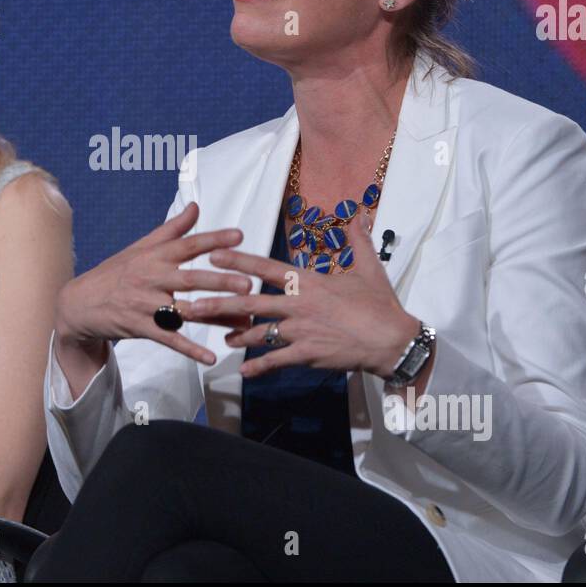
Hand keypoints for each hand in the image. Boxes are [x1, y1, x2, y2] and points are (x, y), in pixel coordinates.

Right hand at [55, 201, 253, 365]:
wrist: (79, 304)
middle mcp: (151, 278)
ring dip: (215, 316)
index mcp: (154, 256)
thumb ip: (172, 230)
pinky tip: (211, 357)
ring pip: (185, 311)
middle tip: (247, 284)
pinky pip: (169, 339)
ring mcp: (145, 305)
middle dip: (220, 281)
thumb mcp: (140, 248)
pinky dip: (190, 349)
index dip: (213, 240)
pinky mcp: (141, 328)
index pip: (187, 245)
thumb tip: (196, 206)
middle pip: (190, 279)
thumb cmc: (115, 273)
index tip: (239, 235)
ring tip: (243, 320)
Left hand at [185, 215, 419, 377]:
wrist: (391, 340)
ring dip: (236, 336)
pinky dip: (259, 366)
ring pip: (258, 333)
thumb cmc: (379, 304)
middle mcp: (299, 304)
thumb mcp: (369, 267)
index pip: (267, 268)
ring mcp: (301, 330)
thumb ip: (358, 240)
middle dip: (219, 303)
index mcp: (309, 282)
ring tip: (218, 338)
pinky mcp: (306, 354)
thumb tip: (358, 213)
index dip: (238, 262)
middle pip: (251, 302)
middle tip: (193, 303)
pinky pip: (276, 360)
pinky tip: (244, 372)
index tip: (213, 255)